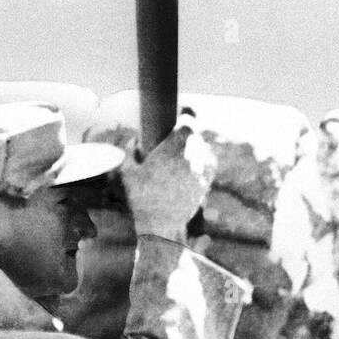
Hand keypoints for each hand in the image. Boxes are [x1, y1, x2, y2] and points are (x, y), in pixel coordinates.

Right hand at [120, 116, 216, 240]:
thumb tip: (132, 140)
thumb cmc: (142, 198)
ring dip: (196, 148)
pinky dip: (203, 161)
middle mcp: (192, 155)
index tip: (182, 113)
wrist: (162, 224)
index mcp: (174, 146)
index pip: (188, 120)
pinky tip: (195, 163)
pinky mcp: (207, 182)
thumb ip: (129, 152)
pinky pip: (209, 163)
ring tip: (184, 152)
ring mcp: (202, 169)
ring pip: (204, 149)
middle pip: (196, 135)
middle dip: (187, 134)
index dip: (186, 115)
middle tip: (178, 136)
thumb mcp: (128, 173)